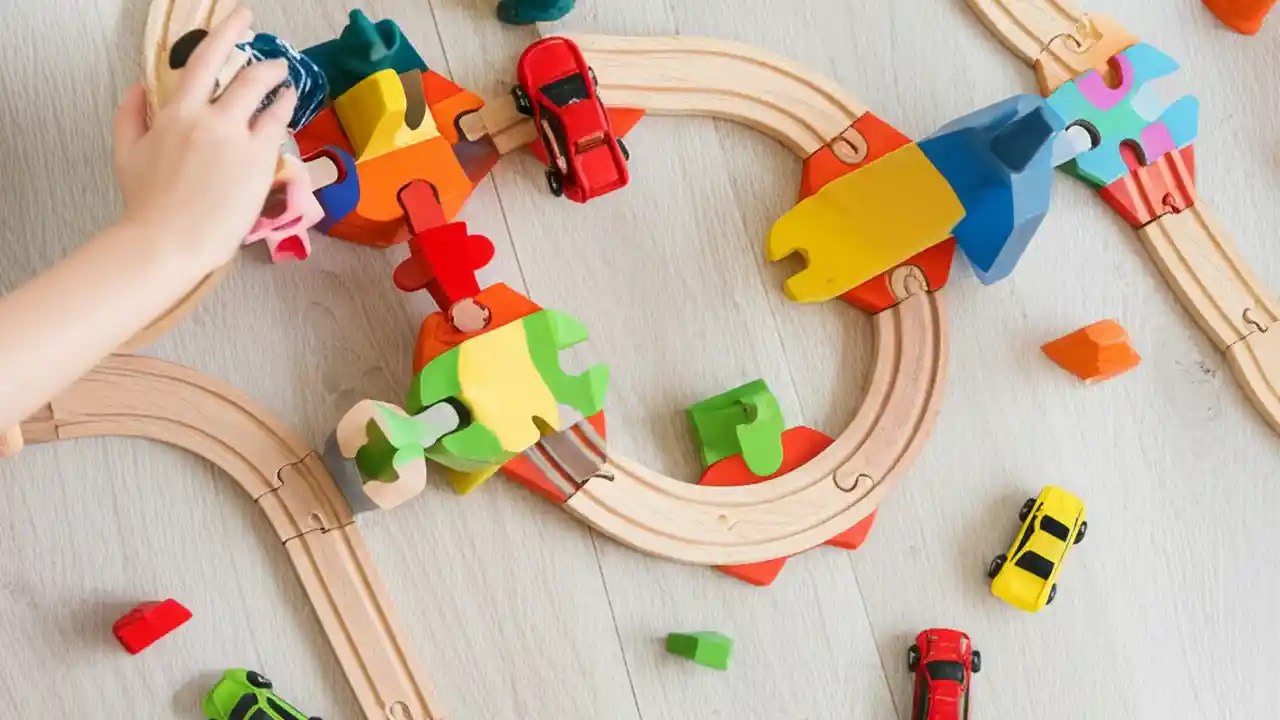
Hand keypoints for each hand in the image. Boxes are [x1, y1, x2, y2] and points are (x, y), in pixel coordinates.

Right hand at [113, 7, 297, 273]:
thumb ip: (131, 114)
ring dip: (280, 86)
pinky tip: (287, 111)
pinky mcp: (260, 162)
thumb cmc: (146, 202)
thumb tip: (139, 87)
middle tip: (275, 62)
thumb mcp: (127, 152)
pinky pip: (278, 127)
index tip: (242, 17)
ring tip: (286, 85)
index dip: (228, 31)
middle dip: (266, 64)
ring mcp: (239, 140)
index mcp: (177, 113)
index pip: (205, 59)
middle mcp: (211, 119)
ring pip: (268, 99)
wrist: (170, 241)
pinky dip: (284, 113)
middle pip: (247, 76)